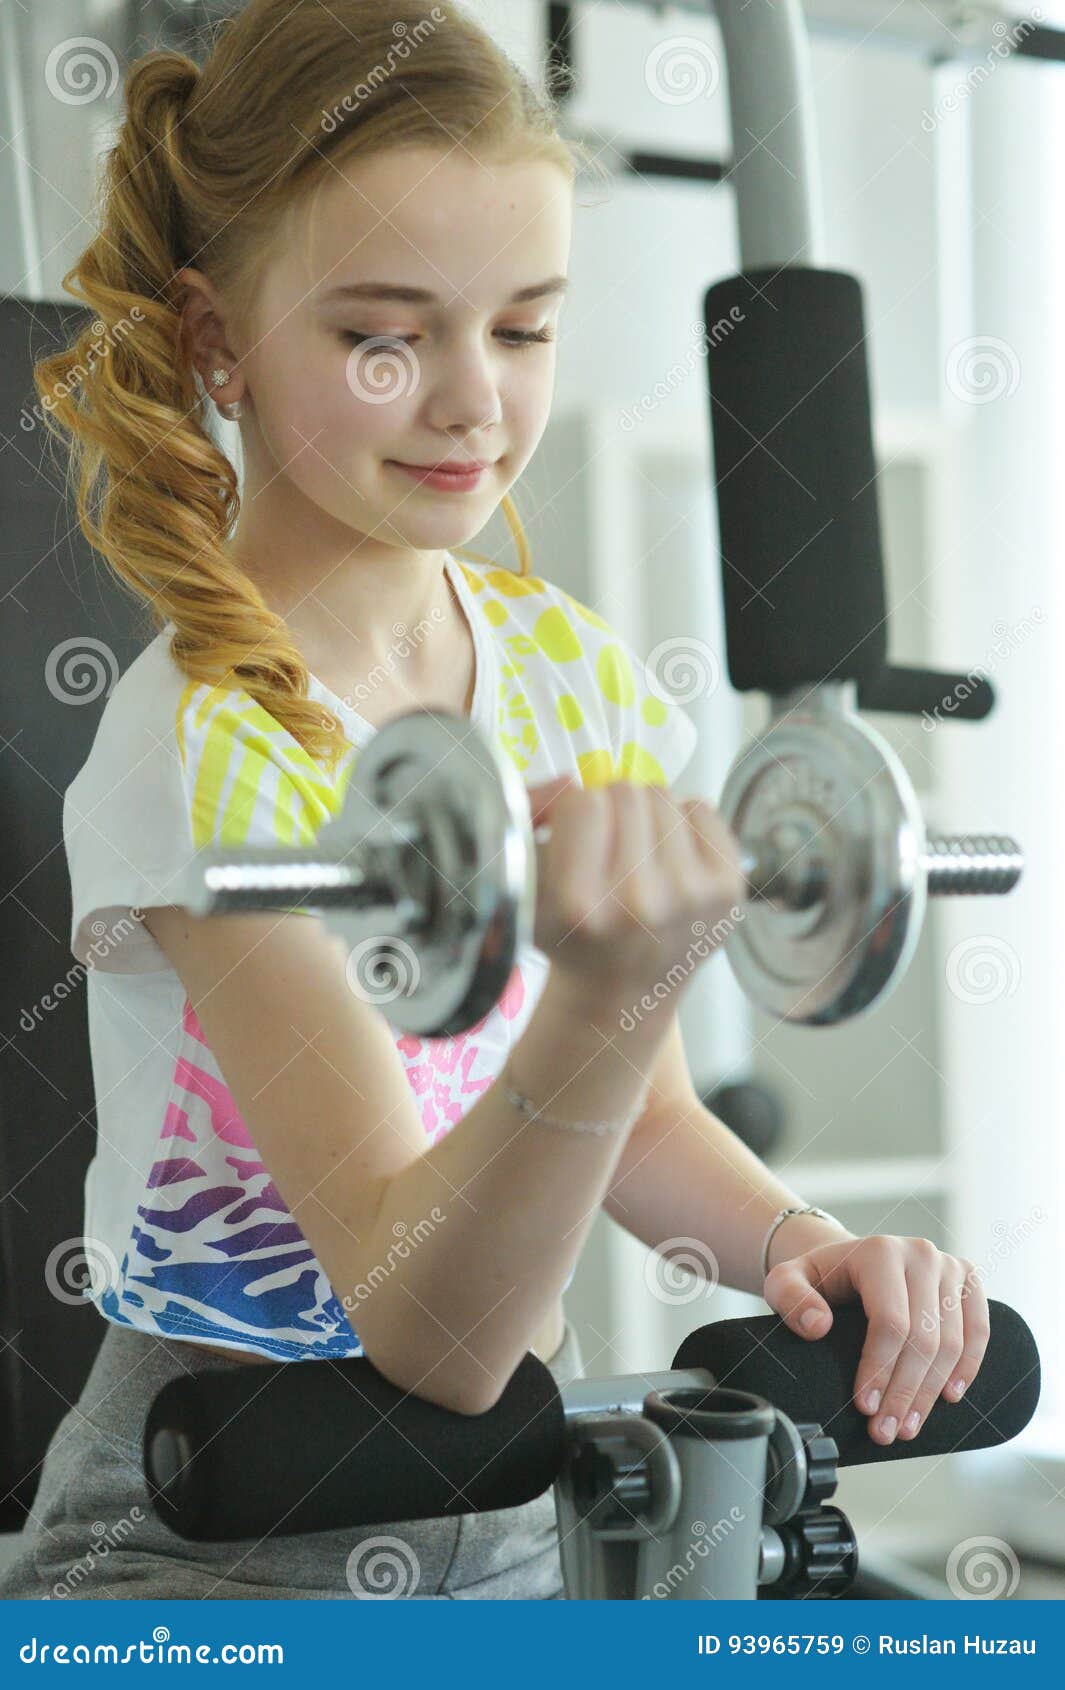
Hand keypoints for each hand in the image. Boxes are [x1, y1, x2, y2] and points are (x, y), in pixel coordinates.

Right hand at [524, 775, 746, 1003]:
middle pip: (626, 792)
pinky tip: (670, 859)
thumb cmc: (570, 936)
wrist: (623, 995)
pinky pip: (702, 808)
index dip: (573, 810)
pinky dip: (683, 822)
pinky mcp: (728, 889)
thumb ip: (532, 823)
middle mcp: (639, 903)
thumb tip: (570, 779)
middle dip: (611, 808)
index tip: (574, 835)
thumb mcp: (527, 889)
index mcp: (580, 906)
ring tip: (638, 854)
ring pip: (664, 796)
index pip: (582, 802)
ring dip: (646, 815)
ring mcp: (691, 896)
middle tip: (608, 846)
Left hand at [762, 1224, 989, 1445]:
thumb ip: (789, 1297)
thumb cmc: (821, 1278)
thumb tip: (817, 1326)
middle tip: (886, 1431)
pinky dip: (967, 1367)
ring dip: (932, 1392)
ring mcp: (949, 1265)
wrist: (851, 1262)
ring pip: (952, 1342)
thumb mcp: (787, 1281)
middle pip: (924, 1337)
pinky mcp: (969, 1280)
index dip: (880, 1370)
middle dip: (904, 1392)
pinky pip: (979, 1330)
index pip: (890, 1322)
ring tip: (908, 1426)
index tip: (865, 1407)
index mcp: (879, 1252)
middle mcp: (920, 1254)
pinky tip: (949, 1397)